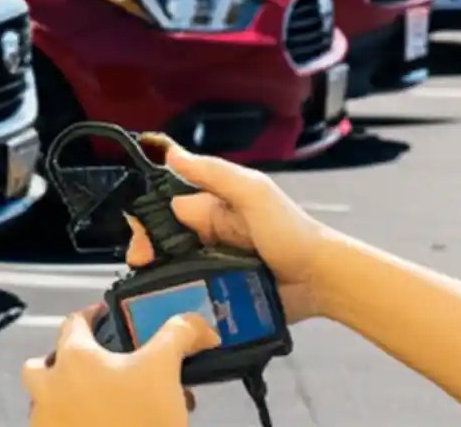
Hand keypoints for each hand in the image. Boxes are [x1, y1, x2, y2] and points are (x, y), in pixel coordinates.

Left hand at [23, 304, 218, 426]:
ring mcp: (45, 421)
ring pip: (43, 401)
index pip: (74, 322)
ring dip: (63, 398)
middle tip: (94, 370)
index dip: (92, 315)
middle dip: (62, 363)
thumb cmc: (137, 419)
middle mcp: (48, 386)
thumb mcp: (164, 370)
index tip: (106, 315)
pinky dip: (70, 424)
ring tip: (100, 406)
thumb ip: (180, 335)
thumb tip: (200, 326)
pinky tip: (99, 426)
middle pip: (43, 364)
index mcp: (73, 358)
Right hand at [126, 134, 333, 322]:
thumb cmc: (292, 232)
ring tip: (151, 292)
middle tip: (141, 268)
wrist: (322, 280)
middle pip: (161, 242)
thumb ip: (214, 173)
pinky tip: (168, 306)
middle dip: (146, 253)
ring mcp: (211, 266)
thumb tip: (171, 153)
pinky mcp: (219, 293)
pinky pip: (188, 294)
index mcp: (210, 207)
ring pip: (170, 270)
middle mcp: (206, 235)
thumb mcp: (253, 193)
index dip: (145, 222)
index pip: (165, 209)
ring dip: (158, 279)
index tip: (138, 241)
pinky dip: (176, 299)